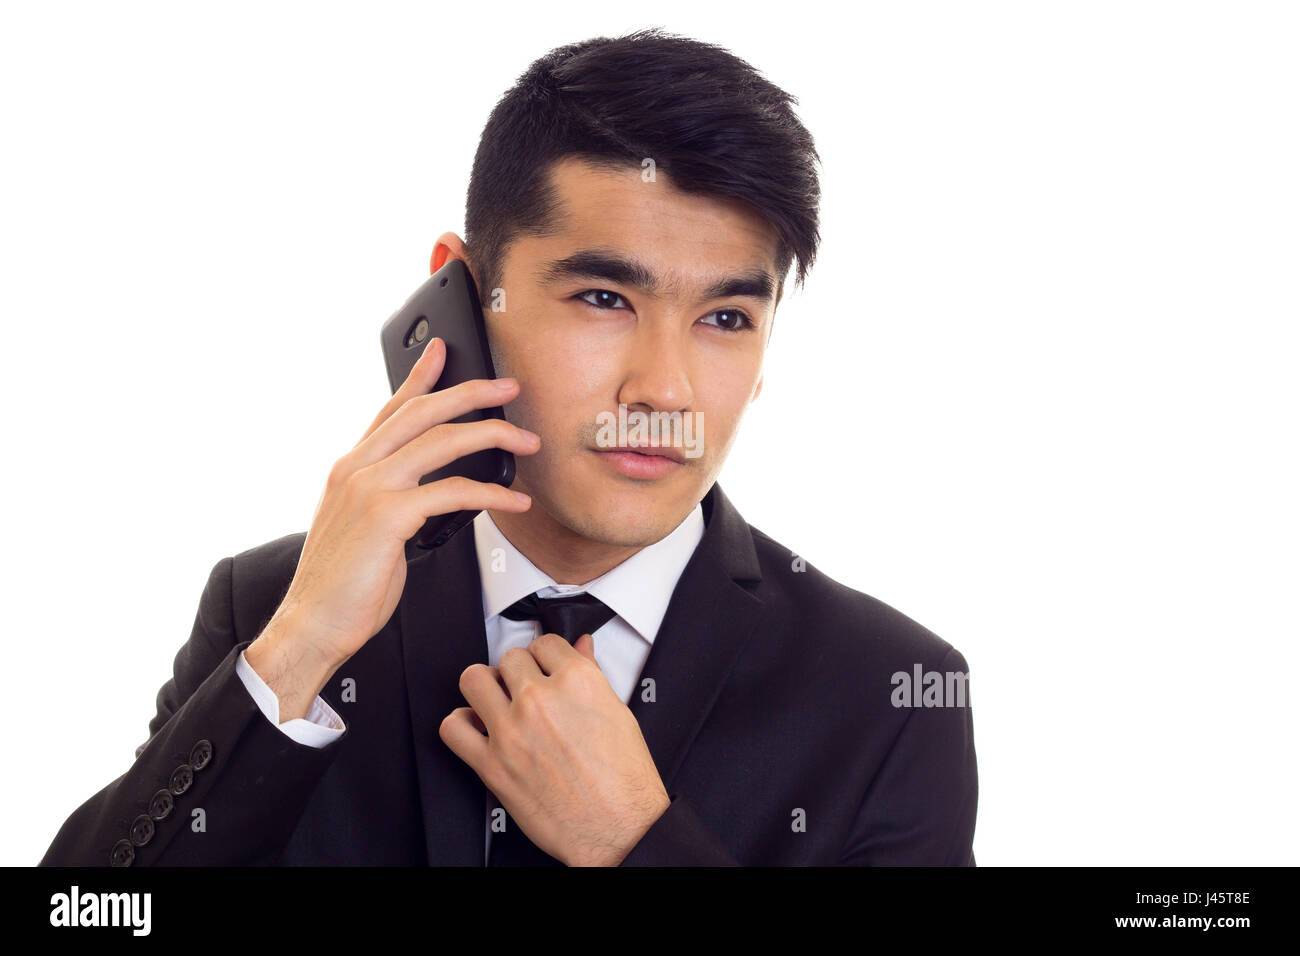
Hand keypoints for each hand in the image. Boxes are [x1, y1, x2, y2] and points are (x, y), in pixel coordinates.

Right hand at [247, 336, 540, 714]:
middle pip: (422, 412)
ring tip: (526, 442)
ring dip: (492, 436)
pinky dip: (492, 495)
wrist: (313, 624)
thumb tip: (435, 492)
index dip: (419, 377)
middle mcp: (357, 468)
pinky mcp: (388, 516)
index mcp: (350, 469)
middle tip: (508, 387)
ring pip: (442, 442)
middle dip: (471, 392)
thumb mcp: (366, 529)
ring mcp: (370, 488)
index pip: (391, 410)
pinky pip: (453, 492)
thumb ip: (393, 500)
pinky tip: (515, 502)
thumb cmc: (343, 586)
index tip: (442, 352)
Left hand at [440, 633, 670, 865]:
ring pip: (474, 679)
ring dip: (485, 687)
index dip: (545, 656)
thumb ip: (591, 674)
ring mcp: (512, 731)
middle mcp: (541, 701)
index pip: (545, 643)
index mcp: (577, 683)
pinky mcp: (491, 765)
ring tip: (497, 701)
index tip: (544, 666)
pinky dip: (460, 725)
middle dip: (518, 672)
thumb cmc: (623, 780)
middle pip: (510, 658)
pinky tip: (477, 729)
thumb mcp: (617, 713)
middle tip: (526, 690)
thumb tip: (581, 648)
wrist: (618, 828)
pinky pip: (453, 728)